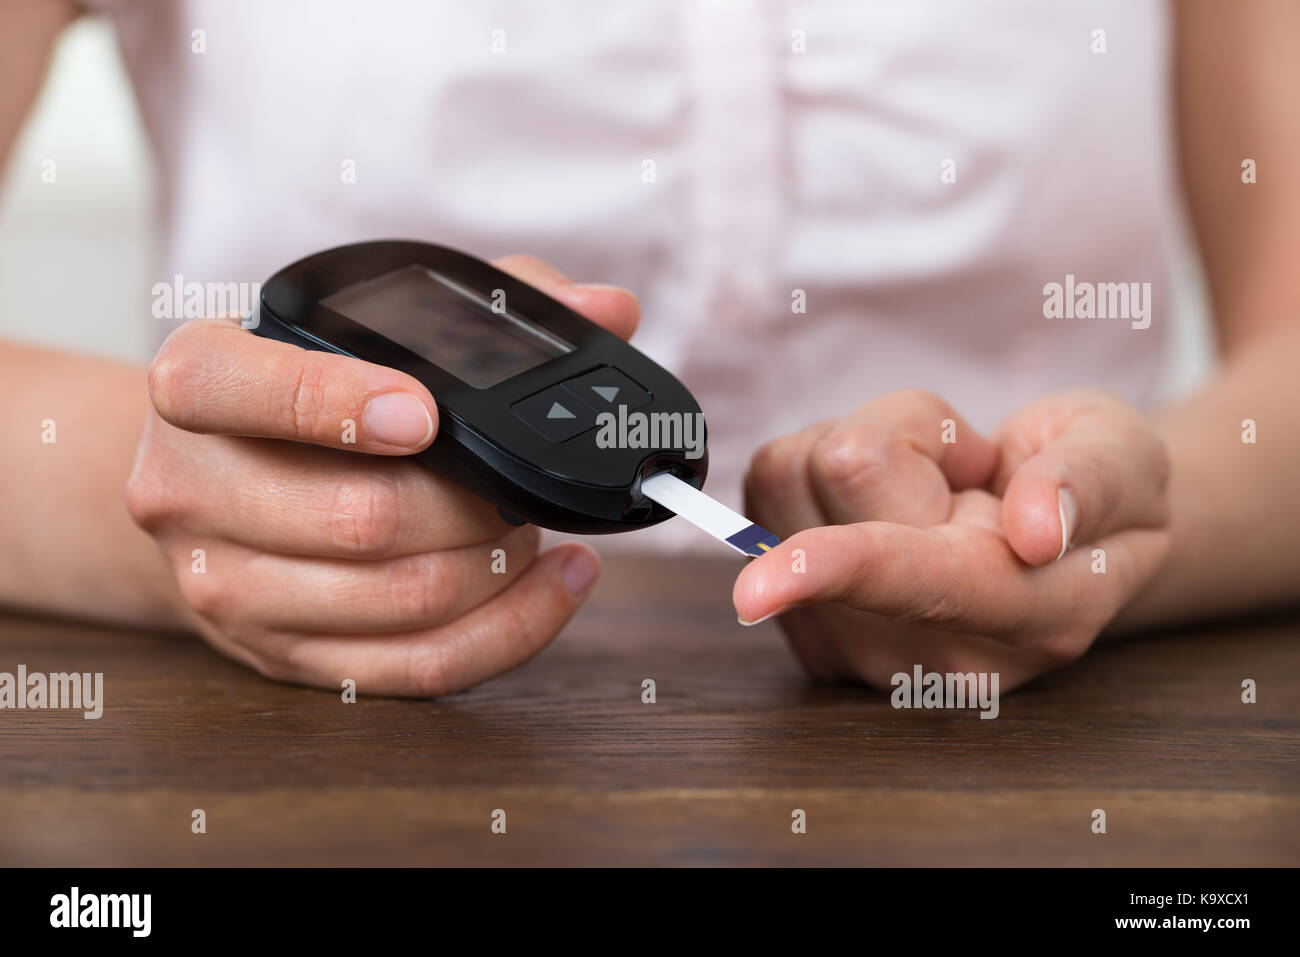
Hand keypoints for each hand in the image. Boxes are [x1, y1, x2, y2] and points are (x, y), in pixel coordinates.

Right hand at [126, 256, 637, 695]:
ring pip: (401, 600)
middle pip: (360, 517)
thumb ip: (478, 307)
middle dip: (473, 503)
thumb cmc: (301, 392)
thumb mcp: (358, 325)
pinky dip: (510, 627)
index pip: (242, 390)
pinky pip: (417, 666)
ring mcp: (228, 587)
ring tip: (530, 526)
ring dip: (497, 564)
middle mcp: (191, 490)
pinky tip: (550, 581)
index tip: (424, 413)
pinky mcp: (282, 657)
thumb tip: (603, 309)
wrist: (210, 483)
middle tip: (518, 483)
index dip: (337, 403)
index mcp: (197, 384)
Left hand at [733, 389, 1171, 690]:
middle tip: (972, 472)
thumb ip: (1090, 484)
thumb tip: (1037, 531)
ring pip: (790, 474)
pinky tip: (885, 506)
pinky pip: (766, 490)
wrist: (1057, 542)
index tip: (758, 589)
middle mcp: (932, 652)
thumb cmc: (1095, 491)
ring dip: (860, 451)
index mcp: (1033, 615)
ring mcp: (858, 649)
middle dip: (911, 435)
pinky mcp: (802, 624)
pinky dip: (820, 474)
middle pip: (843, 473)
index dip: (843, 569)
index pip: (922, 583)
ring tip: (931, 487)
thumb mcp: (1128, 459)